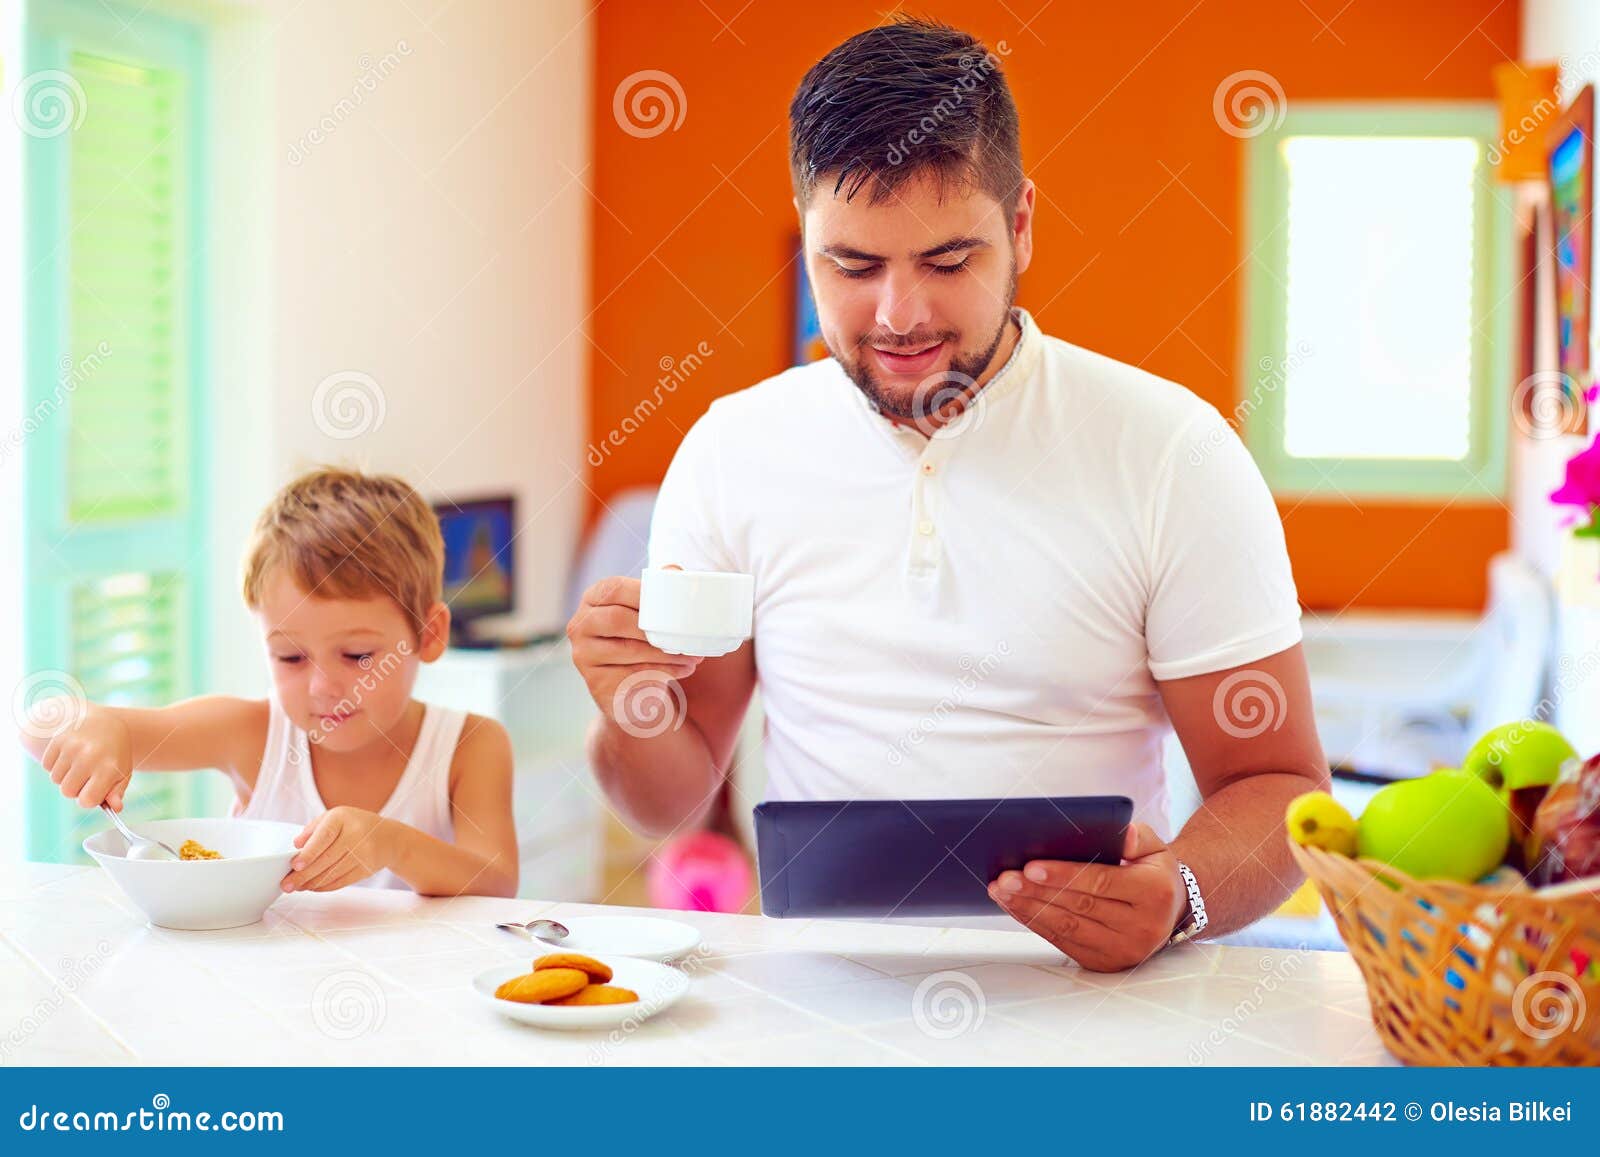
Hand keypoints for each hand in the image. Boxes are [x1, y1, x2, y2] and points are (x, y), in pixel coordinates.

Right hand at [37, 706, 132, 810]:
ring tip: (79, 764)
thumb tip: (116, 809)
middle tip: (86, 776)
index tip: (92, 791)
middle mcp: (90, 756)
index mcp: (109, 767)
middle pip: (67, 792)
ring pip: (56, 779)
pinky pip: (47, 765)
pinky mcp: (59, 739)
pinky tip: (69, 756)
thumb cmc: (114, 754)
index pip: (87, 800)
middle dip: (75, 788)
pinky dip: (55, 765)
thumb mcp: (122, 773)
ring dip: (65, 776)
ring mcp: (73, 746)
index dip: (88, 799)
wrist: (106, 724)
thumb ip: (117, 793)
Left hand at [282, 807, 392, 891]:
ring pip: (333, 873)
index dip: (309, 852)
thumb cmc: (355, 825)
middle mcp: (355, 834)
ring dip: (311, 883)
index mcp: (343, 818)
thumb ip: (313, 829)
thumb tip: (296, 845)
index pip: (325, 836)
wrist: (389, 838)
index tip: (295, 865)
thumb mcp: (335, 817)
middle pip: (326, 859)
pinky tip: (312, 887)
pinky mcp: (366, 869)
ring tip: (296, 887)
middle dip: (304, 875)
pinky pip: (342, 881)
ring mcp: (363, 853)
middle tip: (286, 884)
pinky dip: (324, 887)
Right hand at [567, 574, 702, 726]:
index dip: (642, 593)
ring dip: (665, 653)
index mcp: (593, 599)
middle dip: (656, 627)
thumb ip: (659, 588)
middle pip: (617, 619)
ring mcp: (584, 655)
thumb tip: (675, 571)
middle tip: (686, 634)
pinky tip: (682, 670)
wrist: (631, 687)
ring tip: (692, 655)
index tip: (672, 603)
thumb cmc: (643, 640)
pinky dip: (662, 672)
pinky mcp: (596, 682)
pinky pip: (631, 675)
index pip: (613, 589)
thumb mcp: (649, 612)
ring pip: (628, 649)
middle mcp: (580, 625)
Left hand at [988, 822, 1187, 971]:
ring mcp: (1123, 951)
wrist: (1170, 913)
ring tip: (1002, 890)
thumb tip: (1122, 834)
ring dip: (1029, 908)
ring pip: (1067, 928)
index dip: (1064, 875)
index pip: (1102, 883)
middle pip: (1079, 907)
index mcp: (1155, 894)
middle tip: (1006, 877)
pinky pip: (1063, 942)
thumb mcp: (1155, 848)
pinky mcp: (1104, 963)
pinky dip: (1035, 923)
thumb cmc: (1154, 873)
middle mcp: (1142, 928)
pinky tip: (1016, 906)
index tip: (1031, 866)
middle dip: (1037, 891)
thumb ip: (1138, 837)